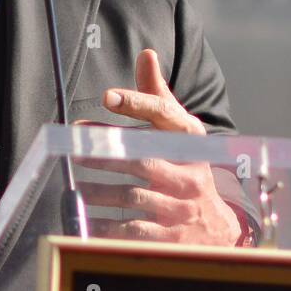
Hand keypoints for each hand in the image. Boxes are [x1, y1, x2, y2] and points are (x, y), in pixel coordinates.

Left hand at [74, 50, 240, 245]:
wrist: (217, 225)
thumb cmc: (187, 167)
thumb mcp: (179, 132)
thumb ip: (158, 96)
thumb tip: (145, 54)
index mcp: (190, 140)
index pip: (165, 116)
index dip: (137, 105)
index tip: (107, 97)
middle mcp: (190, 173)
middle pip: (143, 160)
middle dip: (105, 153)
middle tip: (73, 147)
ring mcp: (182, 207)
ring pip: (134, 197)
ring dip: (99, 192)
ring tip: (73, 187)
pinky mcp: (172, 236)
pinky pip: (134, 230)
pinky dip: (107, 227)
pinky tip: (84, 221)